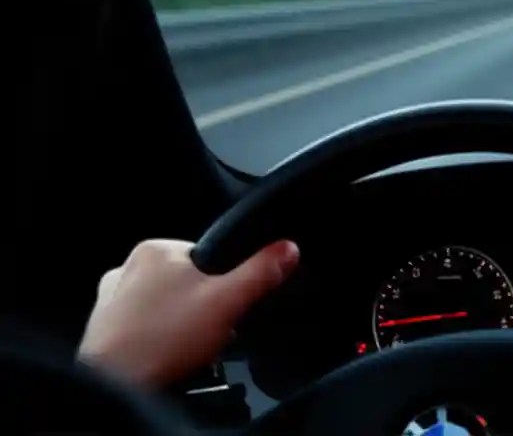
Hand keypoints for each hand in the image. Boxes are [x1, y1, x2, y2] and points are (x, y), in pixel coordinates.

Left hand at [79, 239, 298, 387]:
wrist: (116, 385)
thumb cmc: (165, 339)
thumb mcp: (228, 301)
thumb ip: (260, 272)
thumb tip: (288, 248)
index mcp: (155, 249)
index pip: (205, 258)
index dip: (222, 283)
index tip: (224, 306)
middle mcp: (125, 267)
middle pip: (185, 283)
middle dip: (201, 307)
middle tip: (208, 331)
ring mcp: (110, 300)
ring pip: (165, 307)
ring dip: (179, 325)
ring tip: (187, 348)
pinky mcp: (102, 330)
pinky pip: (143, 329)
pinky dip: (157, 341)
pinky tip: (166, 357)